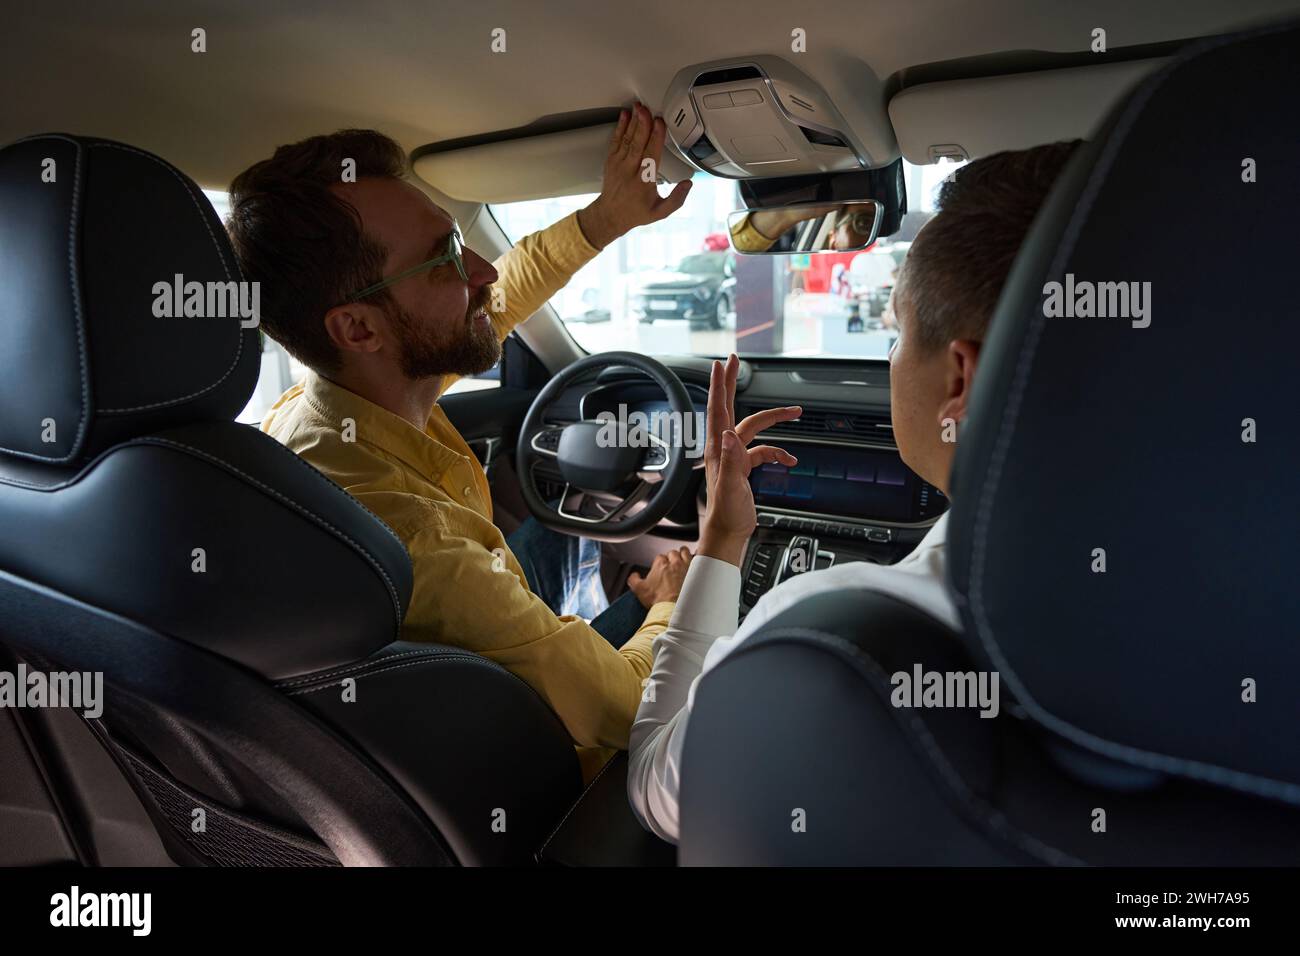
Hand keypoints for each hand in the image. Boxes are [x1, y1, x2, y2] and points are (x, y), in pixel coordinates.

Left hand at [577, 102, 692, 248]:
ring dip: (633, 123)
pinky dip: (620, 127)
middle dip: (642, 126)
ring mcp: (618, 165)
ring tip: (638, 108)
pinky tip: (625, 116)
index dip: (656, 139)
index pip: (650, 157)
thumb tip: (688, 185)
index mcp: (643, 183)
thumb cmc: (635, 212)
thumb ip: (676, 199)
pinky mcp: (611, 161)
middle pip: (637, 145)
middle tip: (646, 110)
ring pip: (626, 140)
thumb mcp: (660, 212)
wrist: (610, 215)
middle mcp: (629, 172)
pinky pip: (616, 141)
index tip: (660, 124)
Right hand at [627, 546, 692, 606]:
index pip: (660, 557)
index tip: (660, 569)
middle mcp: (674, 563)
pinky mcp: (696, 573)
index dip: (659, 562)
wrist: (674, 608)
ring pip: (685, 552)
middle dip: (671, 557)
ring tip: (682, 559)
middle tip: (671, 565)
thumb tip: (634, 576)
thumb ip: (633, 580)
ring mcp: (686, 567)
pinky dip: (695, 561)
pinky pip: (697, 560)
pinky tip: (694, 566)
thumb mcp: (638, 590)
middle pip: (673, 553)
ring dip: (683, 554)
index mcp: (660, 565)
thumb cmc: (658, 600)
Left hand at [699, 354, 800, 566]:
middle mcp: (724, 448)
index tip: (723, 364)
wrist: (728, 533)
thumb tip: (728, 434)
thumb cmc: (727, 514)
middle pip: (730, 407)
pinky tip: (789, 459)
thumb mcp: (730, 487)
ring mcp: (734, 456)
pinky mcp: (743, 467)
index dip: (720, 385)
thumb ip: (731, 460)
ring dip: (774, 420)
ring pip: (753, 428)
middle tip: (737, 361)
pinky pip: (763, 451)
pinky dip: (778, 452)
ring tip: (795, 412)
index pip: (718, 409)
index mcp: (719, 448)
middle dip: (734, 383)